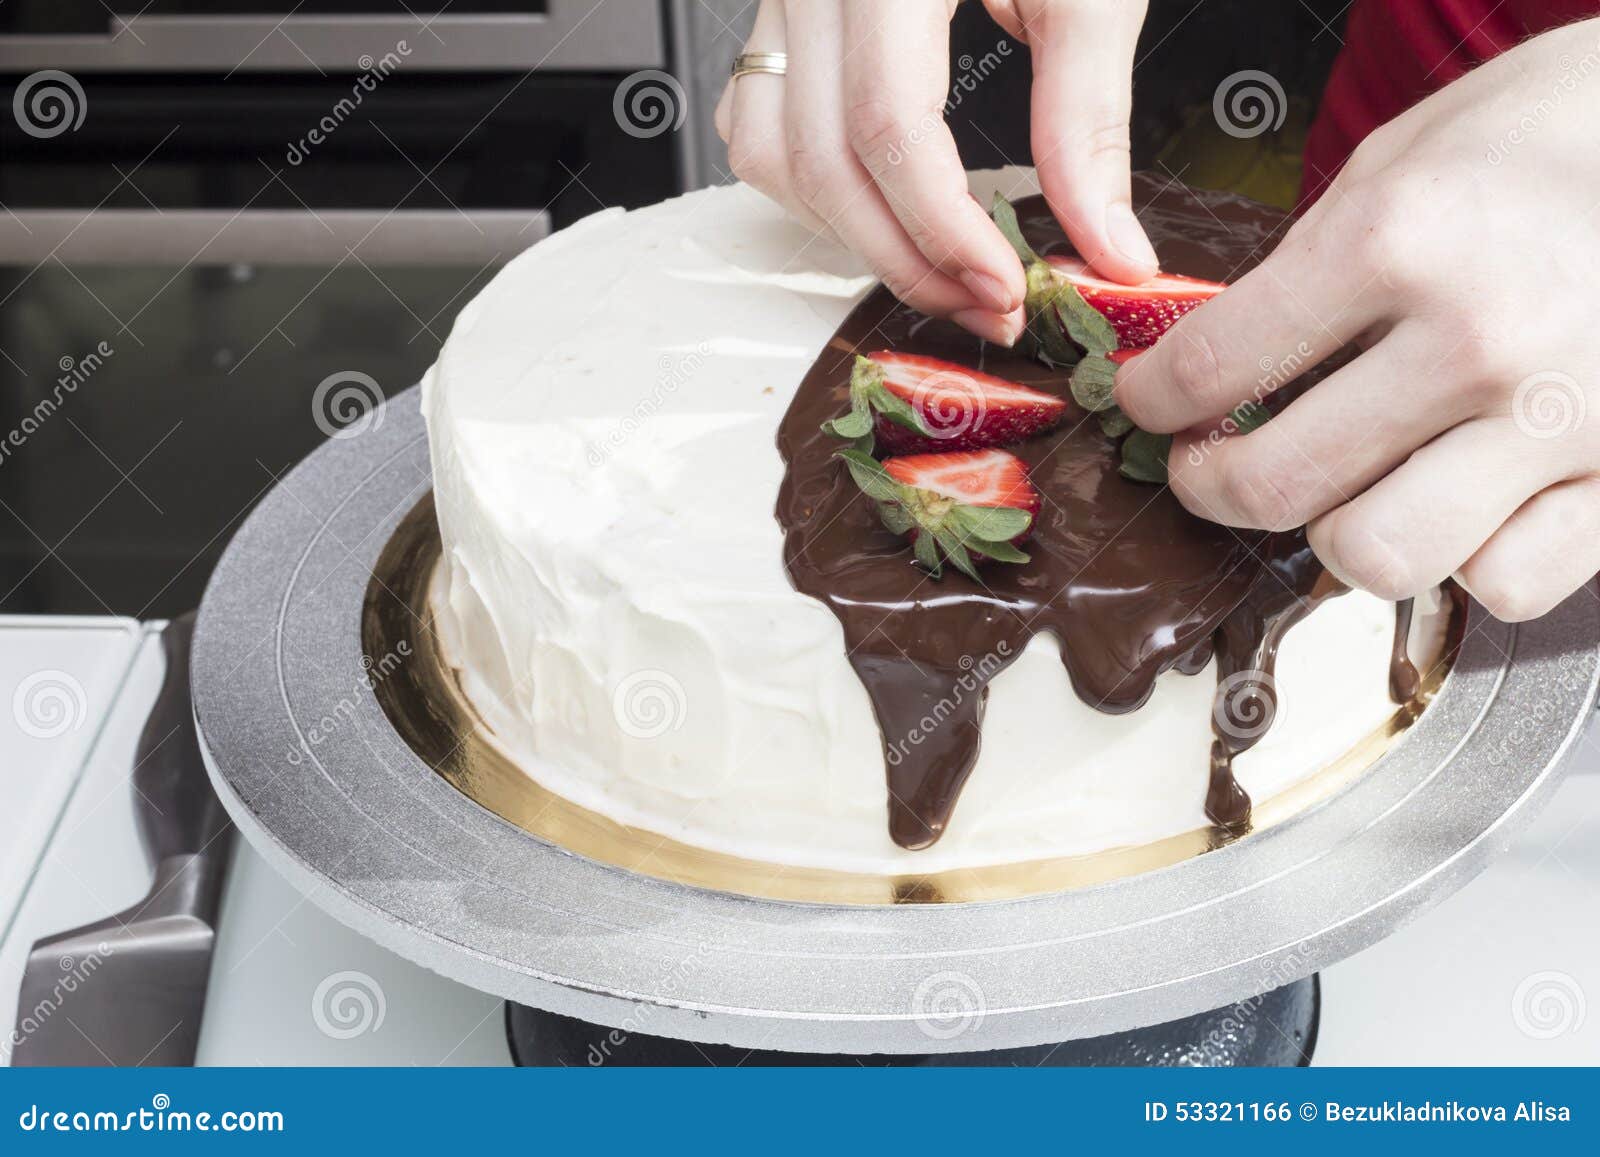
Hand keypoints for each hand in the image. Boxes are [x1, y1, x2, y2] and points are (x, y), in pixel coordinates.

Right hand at [714, 0, 1155, 346]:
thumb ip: (1089, 118)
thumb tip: (1105, 243)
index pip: (888, 128)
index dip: (943, 229)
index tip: (1005, 287)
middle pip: (824, 163)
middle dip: (906, 258)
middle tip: (983, 303)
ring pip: (774, 156)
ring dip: (851, 234)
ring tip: (937, 264)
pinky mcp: (780, 10)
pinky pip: (756, 122)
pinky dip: (808, 185)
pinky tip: (877, 203)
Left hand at [1116, 19, 1599, 621]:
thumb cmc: (1563, 131)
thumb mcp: (1410, 155)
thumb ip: (1311, 267)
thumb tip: (1223, 363)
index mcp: (1401, 237)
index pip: (1213, 366)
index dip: (1153, 398)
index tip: (1148, 402)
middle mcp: (1478, 340)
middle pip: (1276, 488)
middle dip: (1210, 485)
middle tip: (1208, 465)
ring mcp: (1563, 419)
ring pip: (1378, 557)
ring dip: (1334, 532)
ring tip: (1341, 486)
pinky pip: (1505, 584)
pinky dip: (1467, 558)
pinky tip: (1464, 502)